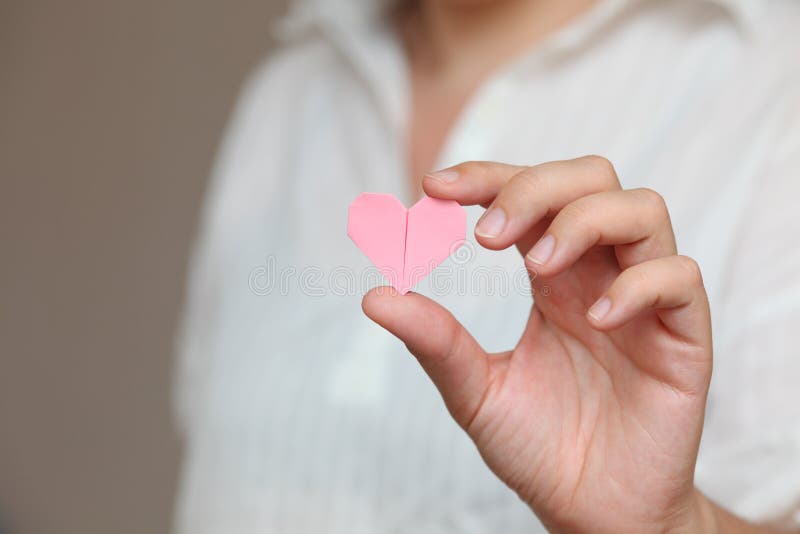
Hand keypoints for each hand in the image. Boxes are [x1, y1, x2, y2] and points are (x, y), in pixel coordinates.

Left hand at [363, 157, 713, 532]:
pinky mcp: (684, 338)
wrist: (591, 512)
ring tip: (536, 268)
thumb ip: (436, 342)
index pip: (530, 195)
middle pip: (590, 178)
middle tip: (485, 236)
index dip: (486, 177)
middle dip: (535, 188)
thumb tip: (374, 295)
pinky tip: (594, 320)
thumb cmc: (539, 447)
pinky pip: (679, 278)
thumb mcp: (476, 392)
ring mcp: (645, 302)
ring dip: (583, 222)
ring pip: (642, 209)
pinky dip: (635, 285)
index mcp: (553, 278)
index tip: (434, 187)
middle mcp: (600, 275)